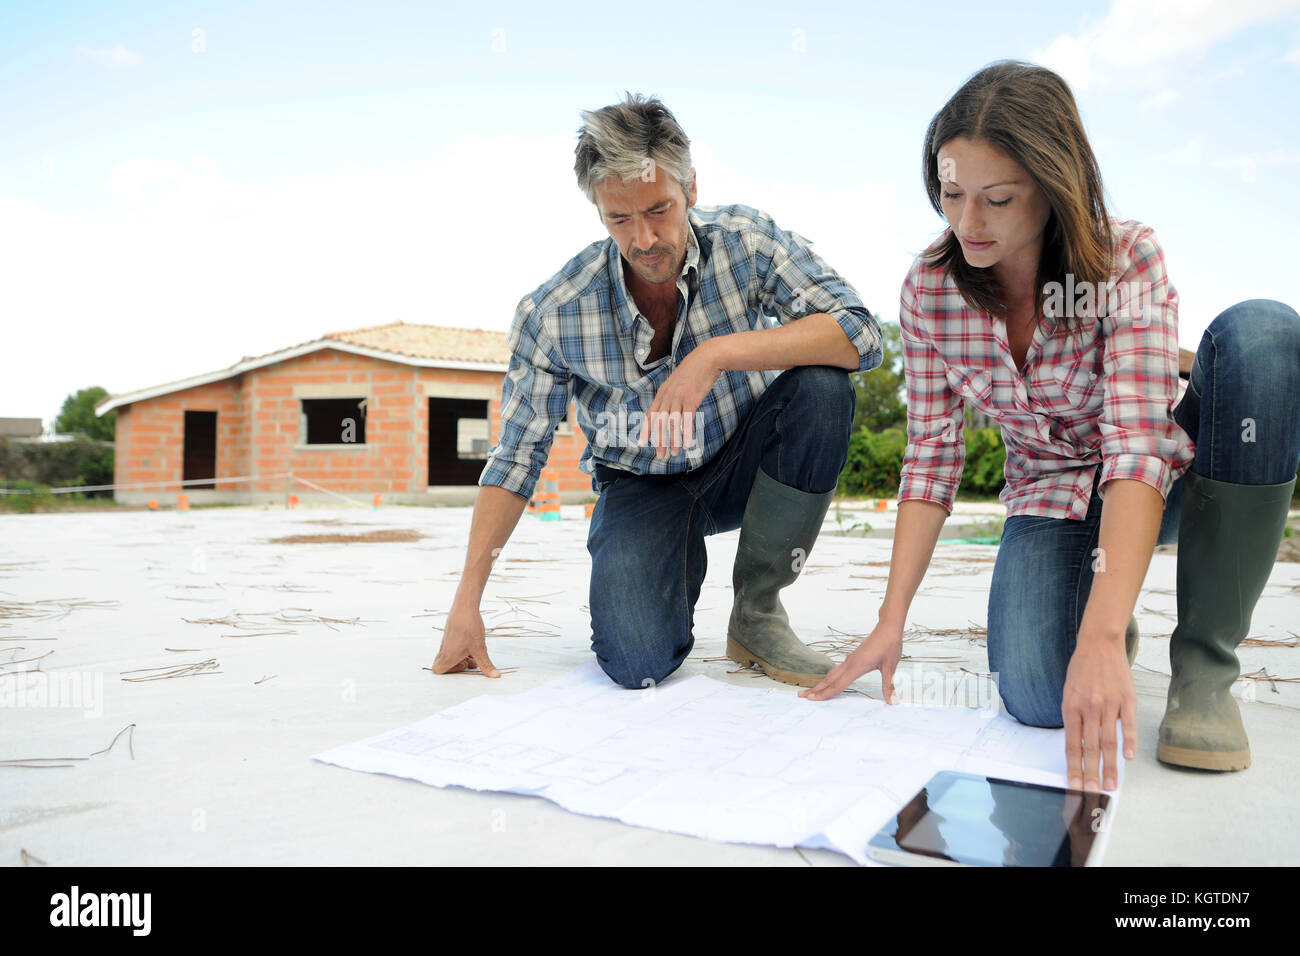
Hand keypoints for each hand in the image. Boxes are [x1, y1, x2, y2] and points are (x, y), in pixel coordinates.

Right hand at [431, 600, 499, 676]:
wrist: (464, 606)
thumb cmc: (470, 628)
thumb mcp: (480, 649)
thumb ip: (486, 665)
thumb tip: (495, 676)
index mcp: (448, 655)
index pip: (438, 670)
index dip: (451, 671)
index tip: (464, 664)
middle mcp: (444, 649)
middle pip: (443, 664)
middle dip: (457, 665)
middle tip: (471, 661)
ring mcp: (446, 640)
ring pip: (449, 654)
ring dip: (461, 656)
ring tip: (474, 652)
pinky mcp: (449, 633)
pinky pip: (451, 645)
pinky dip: (461, 648)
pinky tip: (473, 643)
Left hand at [637, 340, 722, 458]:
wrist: (707, 358)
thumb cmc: (693, 371)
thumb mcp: (677, 382)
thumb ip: (671, 395)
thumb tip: (669, 408)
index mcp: (663, 392)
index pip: (651, 414)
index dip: (646, 430)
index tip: (642, 443)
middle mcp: (668, 396)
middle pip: (660, 422)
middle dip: (659, 440)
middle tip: (660, 455)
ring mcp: (679, 397)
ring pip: (672, 423)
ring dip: (673, 440)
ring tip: (675, 453)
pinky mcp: (691, 399)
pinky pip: (687, 420)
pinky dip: (686, 434)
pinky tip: (687, 444)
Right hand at [799, 620, 903, 701]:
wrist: (887, 627)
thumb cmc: (889, 645)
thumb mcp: (890, 666)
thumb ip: (889, 685)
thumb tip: (893, 702)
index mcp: (856, 666)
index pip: (838, 684)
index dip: (825, 694)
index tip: (812, 700)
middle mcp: (849, 663)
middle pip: (828, 680)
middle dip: (815, 689)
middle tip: (801, 696)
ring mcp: (849, 660)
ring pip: (831, 674)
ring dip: (820, 683)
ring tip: (810, 691)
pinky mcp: (852, 658)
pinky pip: (837, 670)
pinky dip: (829, 678)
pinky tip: (829, 681)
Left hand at [1061, 635, 1135, 791]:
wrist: (1099, 643)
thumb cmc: (1081, 669)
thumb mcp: (1068, 692)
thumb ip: (1073, 718)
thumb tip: (1077, 745)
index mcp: (1071, 707)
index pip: (1071, 744)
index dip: (1073, 766)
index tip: (1074, 784)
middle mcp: (1089, 707)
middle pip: (1090, 747)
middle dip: (1091, 773)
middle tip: (1093, 792)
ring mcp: (1109, 704)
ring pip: (1109, 741)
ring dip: (1110, 766)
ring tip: (1112, 784)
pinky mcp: (1127, 699)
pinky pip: (1128, 724)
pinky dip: (1129, 742)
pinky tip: (1128, 758)